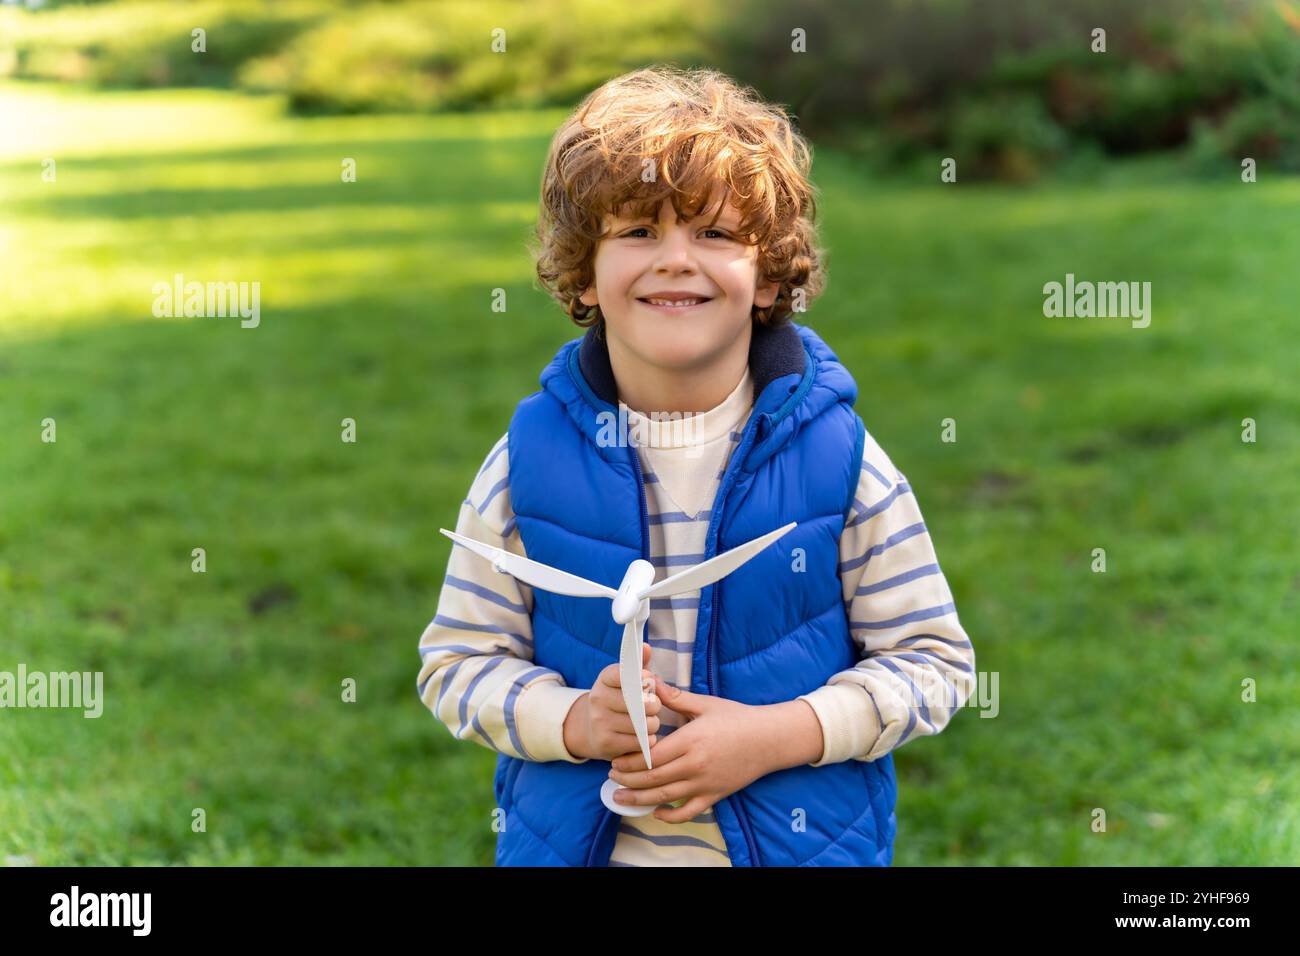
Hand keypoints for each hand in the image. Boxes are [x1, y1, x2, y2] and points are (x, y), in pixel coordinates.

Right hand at [563, 642, 661, 761]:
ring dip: (653, 724)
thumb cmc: (617, 700)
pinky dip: (647, 740)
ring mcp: (600, 722)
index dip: (642, 677)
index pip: (623, 673)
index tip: (649, 679)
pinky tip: (642, 736)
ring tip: (648, 722)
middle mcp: (598, 699)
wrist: (590, 729)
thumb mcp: (624, 680)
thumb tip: (646, 646)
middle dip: (654, 705)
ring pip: (644, 724)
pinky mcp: (606, 743)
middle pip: (641, 702)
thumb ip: (638, 665)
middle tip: (653, 706)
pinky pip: (640, 742)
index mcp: (604, 679)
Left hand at [604, 677, 781, 823]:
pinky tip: (656, 812)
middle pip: (652, 778)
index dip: (629, 760)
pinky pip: (688, 812)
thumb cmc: (737, 718)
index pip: (651, 756)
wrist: (770, 739)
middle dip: (628, 779)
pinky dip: (669, 816)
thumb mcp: (706, 704)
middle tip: (612, 776)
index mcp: (690, 740)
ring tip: (620, 797)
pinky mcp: (715, 795)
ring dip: (639, 799)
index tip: (615, 759)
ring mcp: (705, 784)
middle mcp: (695, 765)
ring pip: (664, 797)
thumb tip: (651, 683)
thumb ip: (676, 698)